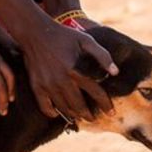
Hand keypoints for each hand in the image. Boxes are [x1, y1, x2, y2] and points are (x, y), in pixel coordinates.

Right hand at [0, 0, 116, 119]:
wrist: (35, 33)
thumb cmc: (64, 36)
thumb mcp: (86, 40)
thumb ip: (102, 55)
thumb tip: (116, 73)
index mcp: (75, 70)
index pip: (95, 92)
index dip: (105, 104)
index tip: (111, 112)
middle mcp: (61, 80)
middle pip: (79, 106)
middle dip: (89, 115)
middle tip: (93, 118)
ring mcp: (48, 85)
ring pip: (64, 108)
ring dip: (73, 114)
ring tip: (79, 116)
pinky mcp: (37, 87)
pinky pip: (45, 107)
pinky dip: (53, 113)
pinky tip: (58, 113)